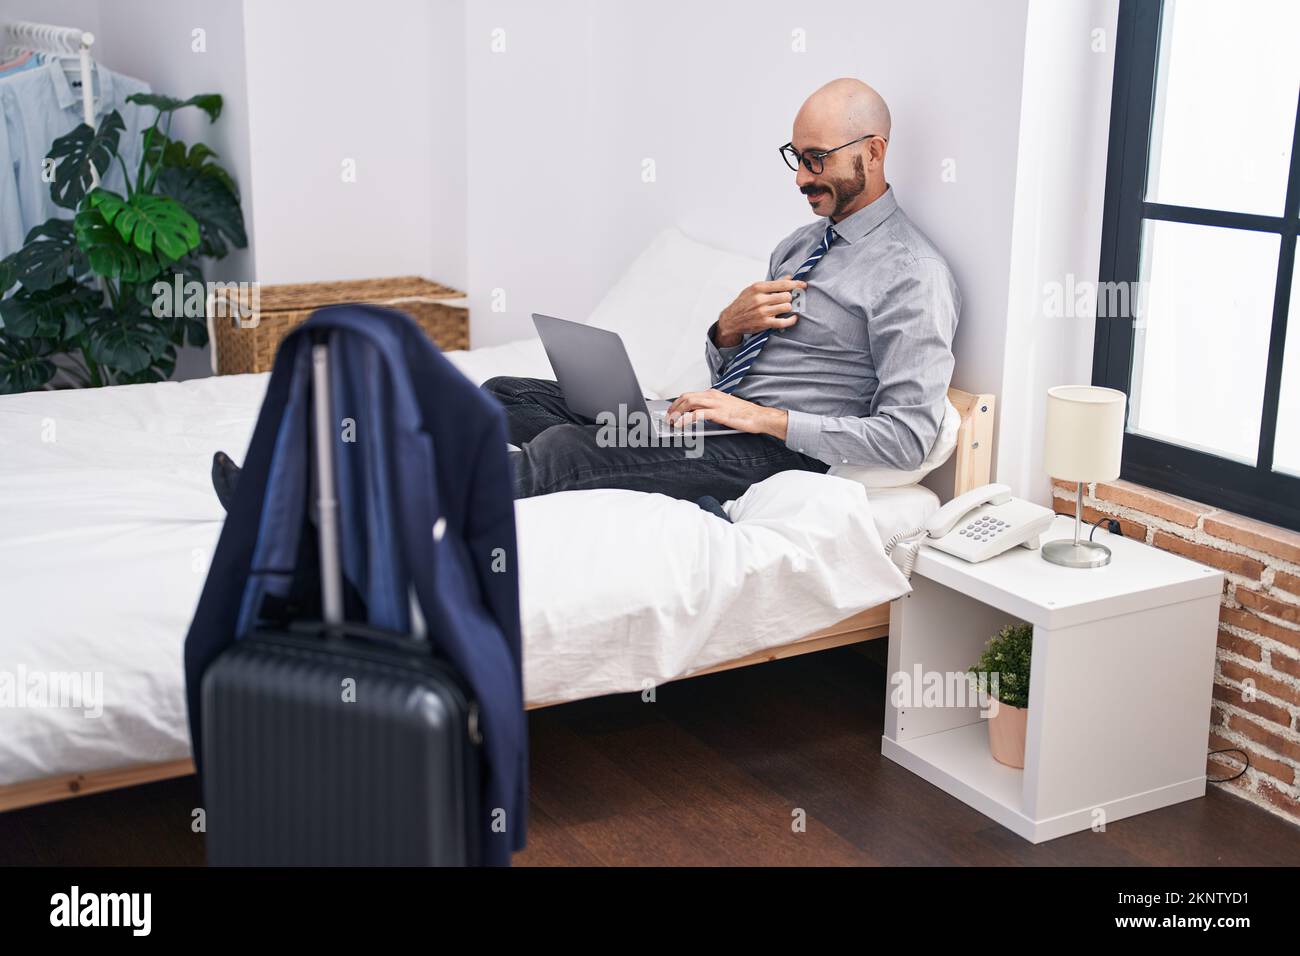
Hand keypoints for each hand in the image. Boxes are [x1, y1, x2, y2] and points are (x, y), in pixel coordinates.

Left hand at [666, 389, 787, 438]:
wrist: (759, 417)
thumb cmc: (745, 415)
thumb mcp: (724, 409)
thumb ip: (711, 410)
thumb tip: (697, 416)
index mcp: (714, 394)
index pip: (690, 395)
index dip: (677, 403)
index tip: (671, 412)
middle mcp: (713, 396)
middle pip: (686, 397)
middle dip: (673, 407)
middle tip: (667, 418)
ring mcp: (716, 403)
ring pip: (689, 402)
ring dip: (677, 412)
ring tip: (671, 422)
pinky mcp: (719, 413)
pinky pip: (697, 414)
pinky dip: (686, 419)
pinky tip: (681, 425)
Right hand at [713, 274, 806, 346]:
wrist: (731, 320)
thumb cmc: (744, 303)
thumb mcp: (754, 289)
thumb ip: (772, 284)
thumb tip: (789, 277)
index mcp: (758, 288)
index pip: (782, 284)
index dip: (796, 284)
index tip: (803, 285)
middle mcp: (760, 299)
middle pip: (787, 296)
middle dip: (790, 297)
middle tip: (788, 299)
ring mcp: (762, 312)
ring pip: (787, 307)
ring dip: (788, 308)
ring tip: (784, 308)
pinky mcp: (764, 323)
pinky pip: (784, 322)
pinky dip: (791, 320)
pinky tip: (793, 318)